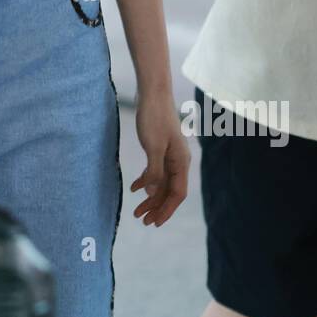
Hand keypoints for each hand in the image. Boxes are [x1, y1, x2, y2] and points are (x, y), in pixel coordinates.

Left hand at [130, 90, 189, 226]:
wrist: (153, 93)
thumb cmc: (154, 118)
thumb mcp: (152, 147)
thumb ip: (154, 171)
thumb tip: (154, 193)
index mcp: (181, 162)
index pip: (177, 194)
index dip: (166, 210)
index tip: (155, 223)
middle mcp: (179, 161)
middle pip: (169, 191)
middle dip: (157, 207)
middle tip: (142, 220)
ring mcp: (170, 155)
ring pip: (162, 183)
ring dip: (150, 197)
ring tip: (137, 210)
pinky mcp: (161, 149)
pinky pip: (156, 171)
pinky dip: (146, 181)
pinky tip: (135, 188)